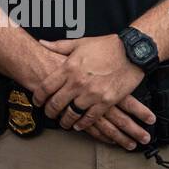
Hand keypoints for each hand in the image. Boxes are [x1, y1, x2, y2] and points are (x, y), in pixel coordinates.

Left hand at [33, 34, 149, 134]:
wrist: (131, 52)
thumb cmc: (105, 46)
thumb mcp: (79, 43)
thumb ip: (59, 46)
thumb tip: (42, 43)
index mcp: (68, 67)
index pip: (46, 87)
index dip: (38, 97)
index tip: (37, 101)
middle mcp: (78, 82)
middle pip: (56, 103)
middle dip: (50, 111)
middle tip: (49, 114)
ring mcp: (92, 93)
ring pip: (72, 113)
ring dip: (65, 120)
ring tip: (63, 122)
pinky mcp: (106, 101)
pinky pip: (90, 117)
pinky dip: (83, 124)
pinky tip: (79, 125)